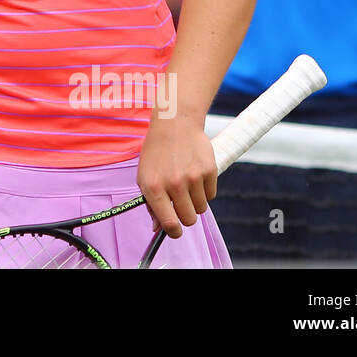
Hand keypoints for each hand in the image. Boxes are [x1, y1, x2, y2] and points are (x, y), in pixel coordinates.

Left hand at [136, 114, 216, 239]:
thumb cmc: (157, 153)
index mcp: (154, 187)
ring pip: (201, 208)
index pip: (169, 223)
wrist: (175, 124)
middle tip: (181, 204)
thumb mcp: (145, 177)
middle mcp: (174, 184)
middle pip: (189, 220)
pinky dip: (205, 190)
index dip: (174, 232)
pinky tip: (195, 174)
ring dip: (195, 201)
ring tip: (186, 184)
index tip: (175, 231)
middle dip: (186, 216)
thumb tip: (158, 228)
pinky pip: (211, 195)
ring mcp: (193, 177)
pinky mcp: (209, 171)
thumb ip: (151, 204)